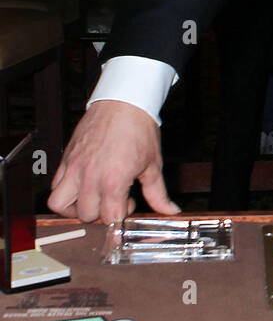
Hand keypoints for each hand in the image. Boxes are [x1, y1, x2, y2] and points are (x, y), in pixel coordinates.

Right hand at [48, 100, 180, 223]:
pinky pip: (54, 186)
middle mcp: (90, 176)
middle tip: (114, 197)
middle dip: (101, 213)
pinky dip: (64, 193)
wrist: (123, 102)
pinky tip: (82, 185)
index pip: (110, 218)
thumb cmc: (139, 130)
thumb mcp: (153, 165)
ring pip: (60, 205)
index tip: (128, 203)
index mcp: (113, 180)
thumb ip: (158, 193)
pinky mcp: (65, 159)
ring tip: (92, 197)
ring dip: (76, 208)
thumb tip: (170, 210)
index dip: (121, 217)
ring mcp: (74, 167)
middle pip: (86, 215)